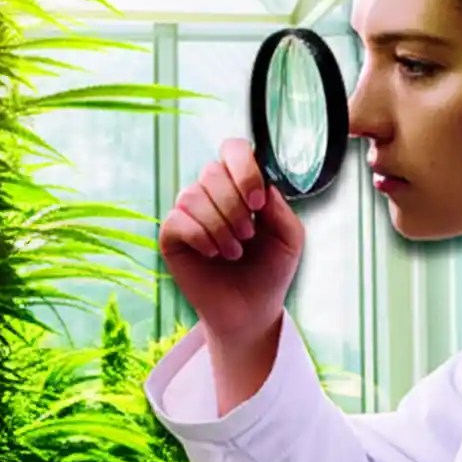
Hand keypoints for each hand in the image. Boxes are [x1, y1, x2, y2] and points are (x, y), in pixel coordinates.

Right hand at [159, 138, 304, 344]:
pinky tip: (212, 254)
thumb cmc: (270, 270)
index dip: (244, 170)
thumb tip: (262, 188)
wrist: (250, 311)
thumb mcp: (289, 238)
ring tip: (234, 252)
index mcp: (241, 185)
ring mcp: (189, 213)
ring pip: (193, 195)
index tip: (257, 203)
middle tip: (248, 236)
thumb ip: (280, 208)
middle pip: (211, 171)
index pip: (234, 150)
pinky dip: (199, 237)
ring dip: (219, 227)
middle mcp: (212, 193)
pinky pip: (177, 219)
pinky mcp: (172, 236)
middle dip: (234, 206)